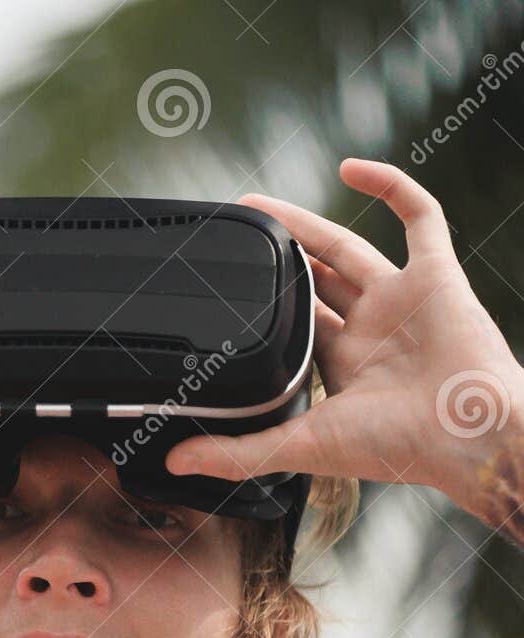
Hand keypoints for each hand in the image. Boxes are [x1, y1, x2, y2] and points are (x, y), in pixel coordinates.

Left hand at [164, 159, 523, 529]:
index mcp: (342, 366)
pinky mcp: (436, 273)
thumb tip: (175, 462)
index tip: (219, 288)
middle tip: (230, 234)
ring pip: (345, 247)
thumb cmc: (400, 447)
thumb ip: (237, 453)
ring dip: (303, 223)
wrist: (471, 434)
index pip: (292, 325)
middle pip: (311, 280)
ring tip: (256, 205)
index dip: (260, 304)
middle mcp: (370, 328)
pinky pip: (420, 217)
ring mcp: (402, 298)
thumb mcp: (302, 448)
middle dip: (273, 257)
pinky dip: (390, 187)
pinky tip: (350, 167)